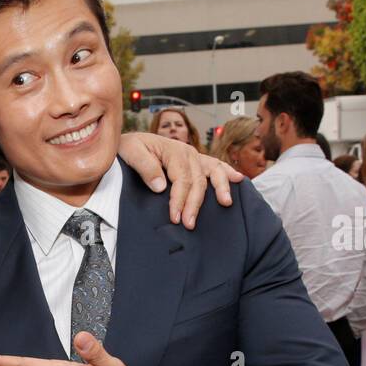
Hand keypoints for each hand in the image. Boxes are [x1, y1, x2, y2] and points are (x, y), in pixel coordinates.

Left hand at [116, 132, 241, 227]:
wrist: (127, 142)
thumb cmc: (128, 148)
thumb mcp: (131, 152)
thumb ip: (145, 167)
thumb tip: (161, 186)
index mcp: (173, 150)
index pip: (181, 179)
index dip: (179, 199)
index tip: (175, 217)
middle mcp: (188, 152)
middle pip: (198, 180)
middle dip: (194, 203)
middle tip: (188, 224)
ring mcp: (194, 156)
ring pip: (213, 172)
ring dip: (220, 188)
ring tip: (225, 203)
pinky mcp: (196, 161)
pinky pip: (216, 165)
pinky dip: (228, 172)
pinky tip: (238, 179)